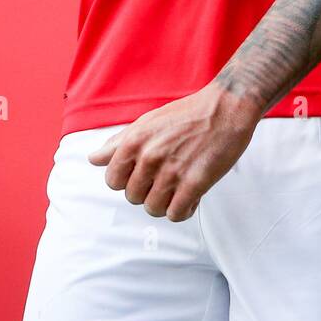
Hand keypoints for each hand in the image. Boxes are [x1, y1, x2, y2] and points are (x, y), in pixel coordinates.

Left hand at [88, 84, 261, 221]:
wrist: (226, 107)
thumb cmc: (188, 113)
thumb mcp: (147, 122)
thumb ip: (118, 142)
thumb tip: (93, 159)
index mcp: (134, 140)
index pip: (112, 180)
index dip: (126, 181)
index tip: (142, 175)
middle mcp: (149, 156)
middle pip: (133, 197)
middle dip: (147, 192)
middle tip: (164, 179)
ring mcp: (172, 171)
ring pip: (153, 209)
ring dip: (165, 203)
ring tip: (178, 188)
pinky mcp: (195, 183)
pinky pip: (177, 214)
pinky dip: (183, 210)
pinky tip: (191, 197)